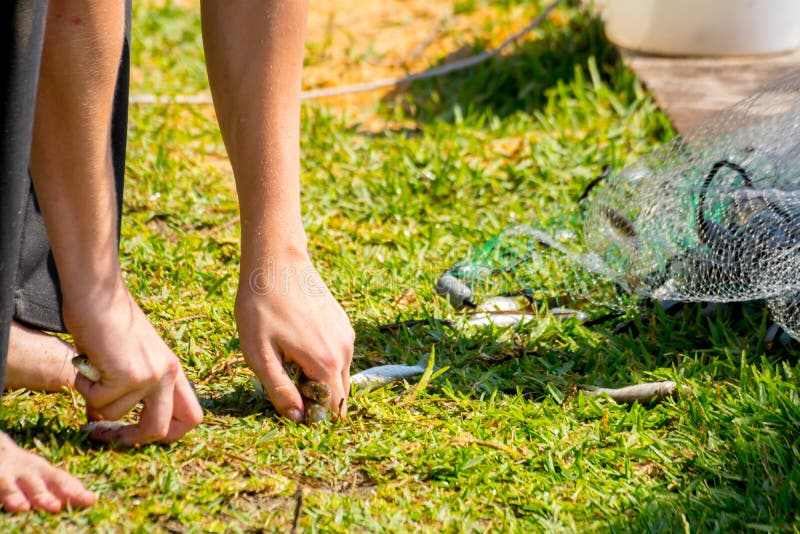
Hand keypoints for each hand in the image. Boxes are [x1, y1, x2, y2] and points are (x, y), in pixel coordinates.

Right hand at [65, 280, 202, 445]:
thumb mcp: (135, 356)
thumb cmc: (110, 321)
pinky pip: (98, 401)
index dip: (168, 434)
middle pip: (160, 430)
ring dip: (95, 398)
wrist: (99, 295)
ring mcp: (150, 375)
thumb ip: (134, 386)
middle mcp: (168, 374)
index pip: (191, 417)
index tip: (140, 435)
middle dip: (131, 439)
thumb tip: (105, 420)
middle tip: (104, 433)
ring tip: (92, 369)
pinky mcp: (128, 375)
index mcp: (173, 370)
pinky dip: (85, 386)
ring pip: (116, 414)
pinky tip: (87, 362)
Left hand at [235, 251, 353, 420]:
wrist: (276, 261)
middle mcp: (345, 351)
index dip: (312, 417)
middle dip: (317, 400)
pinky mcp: (343, 324)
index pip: (332, 410)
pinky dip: (322, 361)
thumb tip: (296, 417)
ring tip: (288, 360)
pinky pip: (338, 355)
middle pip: (339, 395)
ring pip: (339, 375)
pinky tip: (296, 344)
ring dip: (318, 379)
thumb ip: (279, 389)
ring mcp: (347, 336)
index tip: (288, 407)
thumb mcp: (259, 353)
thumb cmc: (261, 306)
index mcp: (326, 363)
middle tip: (285, 385)